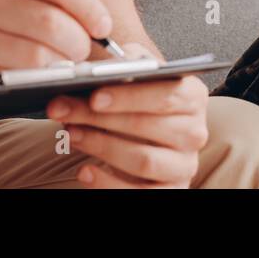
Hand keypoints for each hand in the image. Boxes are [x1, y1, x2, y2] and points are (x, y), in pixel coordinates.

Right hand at [0, 0, 113, 82]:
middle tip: (83, 52)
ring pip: (36, 52)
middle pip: (50, 19)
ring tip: (63, 66)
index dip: (89, 5)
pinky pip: (14, 77)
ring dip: (61, 65)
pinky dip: (36, 80)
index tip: (102, 25)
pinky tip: (38, 78)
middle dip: (78, 41)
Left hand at [46, 42, 209, 188]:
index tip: (94, 96)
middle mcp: (193, 132)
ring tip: (71, 134)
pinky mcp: (170, 190)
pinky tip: (84, 171)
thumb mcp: (139, 75)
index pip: (165, 94)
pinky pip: (140, 193)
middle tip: (64, 111)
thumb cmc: (140, 101)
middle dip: (100, 119)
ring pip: (143, 160)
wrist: (146, 134)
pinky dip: (108, 183)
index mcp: (192, 96)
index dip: (129, 97)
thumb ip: (127, 64)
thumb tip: (99, 69)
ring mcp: (184, 165)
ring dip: (100, 147)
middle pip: (148, 126)